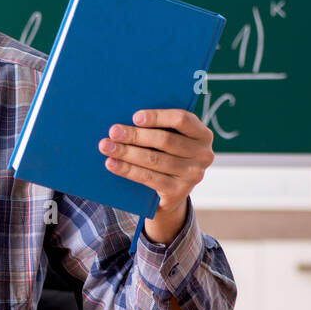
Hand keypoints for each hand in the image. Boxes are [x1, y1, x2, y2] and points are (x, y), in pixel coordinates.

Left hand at [97, 108, 214, 240]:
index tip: (134, 117)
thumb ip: (157, 127)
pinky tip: (112, 164)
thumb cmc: (165, 154)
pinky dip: (128, 169)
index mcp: (202, 134)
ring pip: (154, 159)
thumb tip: (126, 119)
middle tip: (113, 132)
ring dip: (127, 152)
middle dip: (135, 135)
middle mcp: (203, 154)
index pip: (182, 120)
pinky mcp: (179, 191)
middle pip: (165, 140)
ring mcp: (193, 175)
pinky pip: (149, 178)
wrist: (170, 192)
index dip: (158, 117)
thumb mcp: (169, 139)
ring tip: (106, 147)